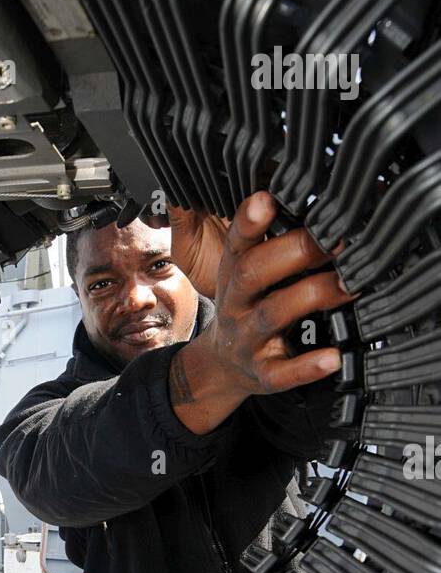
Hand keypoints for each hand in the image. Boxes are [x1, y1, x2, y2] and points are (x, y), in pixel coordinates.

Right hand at [168, 190, 351, 434]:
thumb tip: (318, 204)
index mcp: (233, 274)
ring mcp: (247, 339)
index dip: (248, 221)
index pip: (236, 243)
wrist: (222, 367)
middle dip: (294, 251)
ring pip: (272, 314)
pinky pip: (282, 373)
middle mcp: (236, 304)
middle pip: (253, 272)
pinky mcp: (263, 373)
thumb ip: (271, 243)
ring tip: (349, 286)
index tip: (267, 200)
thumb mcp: (246, 274)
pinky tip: (333, 357)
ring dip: (312, 296)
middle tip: (335, 239)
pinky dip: (308, 366)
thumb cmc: (248, 309)